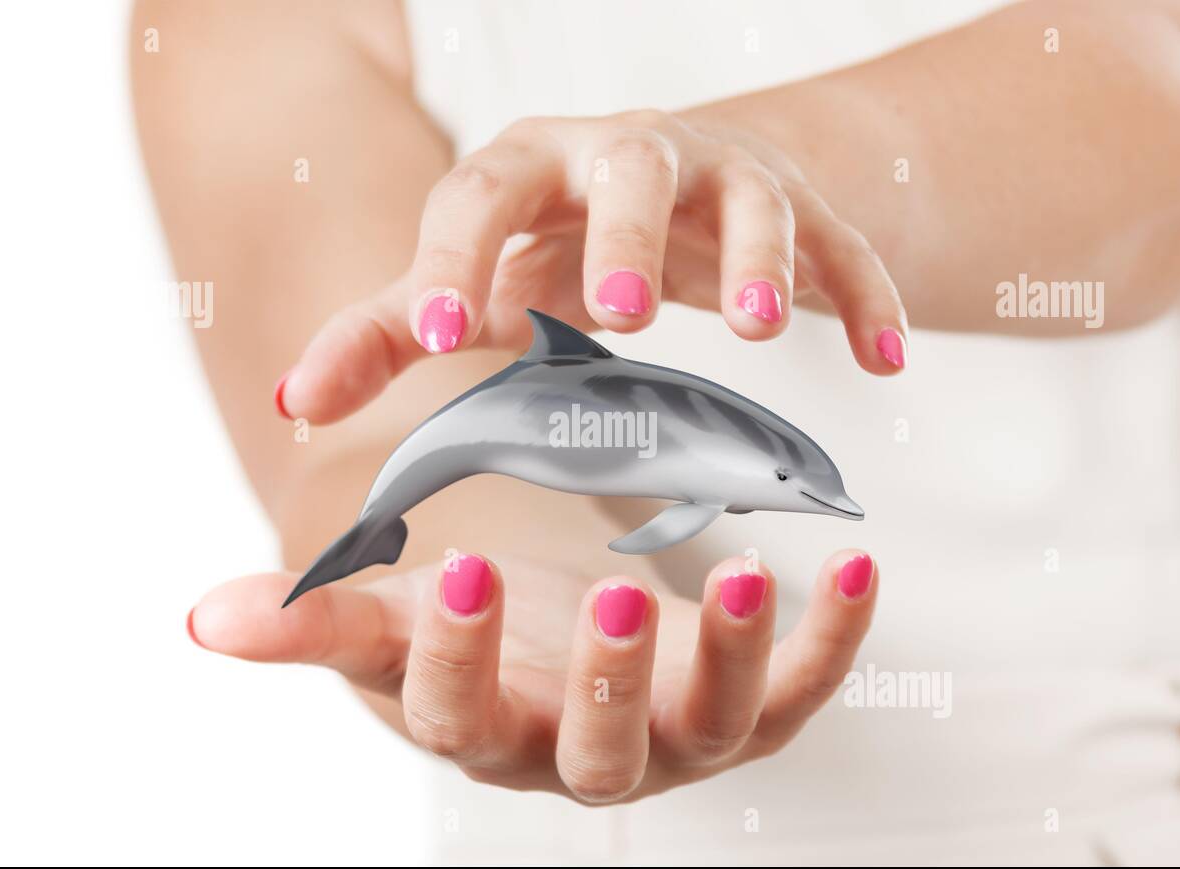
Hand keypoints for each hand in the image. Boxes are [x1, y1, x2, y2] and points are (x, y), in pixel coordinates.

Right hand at [188, 548, 877, 803]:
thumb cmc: (471, 628)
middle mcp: (585, 755)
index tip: (458, 568)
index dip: (456, 654)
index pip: (461, 715)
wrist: (552, 639)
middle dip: (609, 678)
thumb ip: (315, 621)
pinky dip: (832, 640)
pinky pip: (802, 690)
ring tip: (754, 570)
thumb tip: (202, 618)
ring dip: (740, 656)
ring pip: (714, 725)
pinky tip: (853, 569)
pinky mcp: (747, 708)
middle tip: (618, 595)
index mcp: (489, 732)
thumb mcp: (395, 617)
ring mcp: (676, 738)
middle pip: (600, 749)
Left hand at [275, 110, 907, 424]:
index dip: (461, 259)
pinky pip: (844, 245)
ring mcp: (721, 177)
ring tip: (764, 332)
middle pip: (626, 170)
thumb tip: (293, 401)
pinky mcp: (800, 210)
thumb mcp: (473, 276)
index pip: (479, 197)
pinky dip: (868, 296)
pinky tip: (886, 359)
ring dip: (761, 256)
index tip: (451, 337)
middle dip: (622, 237)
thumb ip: (389, 331)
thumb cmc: (549, 242)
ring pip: (749, 196)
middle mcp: (622, 156)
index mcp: (528, 170)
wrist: (666, 186)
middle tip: (618, 314)